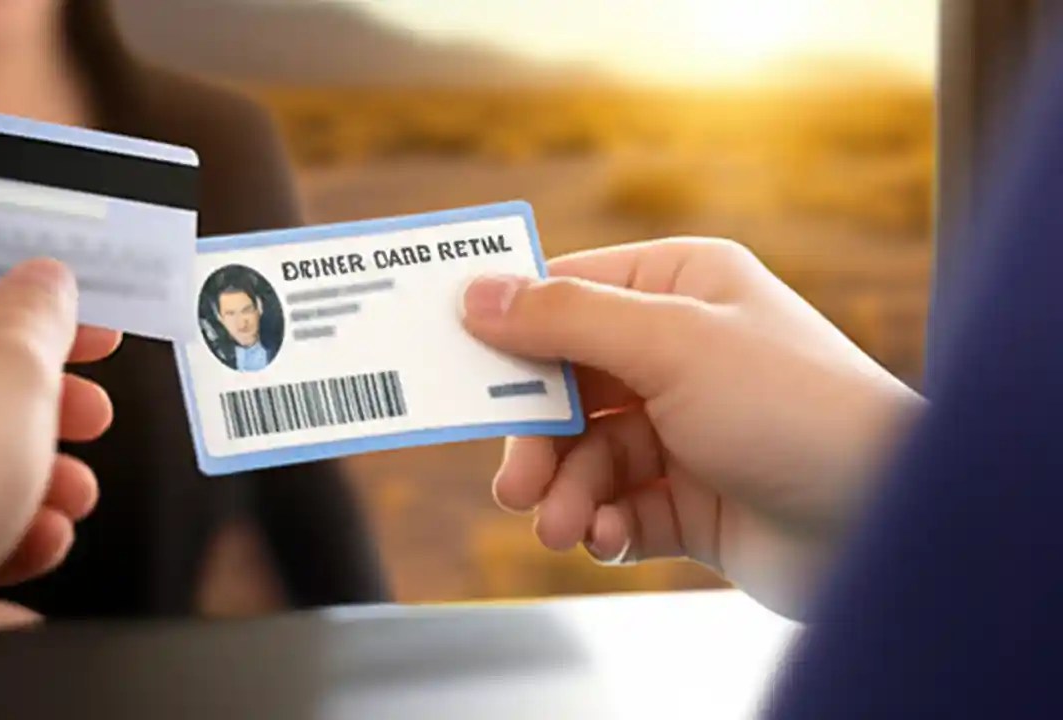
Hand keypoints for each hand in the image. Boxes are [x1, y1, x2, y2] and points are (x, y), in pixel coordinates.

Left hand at [0, 259, 119, 708]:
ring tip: (70, 501)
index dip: (44, 327)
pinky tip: (34, 547)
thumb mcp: (12, 376)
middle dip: (49, 420)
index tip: (97, 341)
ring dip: (37, 487)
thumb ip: (37, 321)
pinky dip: (2, 541)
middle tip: (90, 422)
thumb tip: (45, 279)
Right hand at [461, 238, 923, 617]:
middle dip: (538, 439)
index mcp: (681, 289)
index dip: (508, 327)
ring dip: (567, 493)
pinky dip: (604, 524)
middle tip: (514, 484)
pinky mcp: (691, 499)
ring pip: (587, 456)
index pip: (569, 293)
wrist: (887, 525)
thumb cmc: (793, 407)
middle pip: (567, 386)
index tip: (449, 361)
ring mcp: (686, 429)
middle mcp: (679, 353)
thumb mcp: (671, 344)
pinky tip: (608, 540)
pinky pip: (619, 506)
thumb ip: (566, 319)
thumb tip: (476, 293)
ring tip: (564, 528)